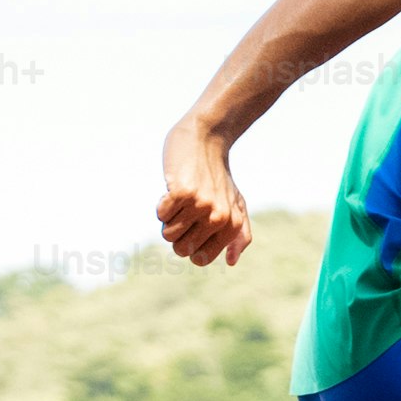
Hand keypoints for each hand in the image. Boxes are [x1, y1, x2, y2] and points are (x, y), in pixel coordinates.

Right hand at [157, 119, 251, 266]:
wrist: (206, 139)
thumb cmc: (218, 176)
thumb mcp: (236, 204)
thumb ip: (239, 234)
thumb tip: (231, 261)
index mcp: (232, 226)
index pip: (200, 259)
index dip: (190, 245)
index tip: (193, 227)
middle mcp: (219, 218)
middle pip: (181, 250)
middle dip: (177, 232)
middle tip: (186, 209)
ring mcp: (201, 205)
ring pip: (168, 234)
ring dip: (169, 218)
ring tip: (182, 198)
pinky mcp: (182, 193)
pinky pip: (161, 215)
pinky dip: (162, 203)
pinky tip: (174, 187)